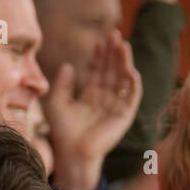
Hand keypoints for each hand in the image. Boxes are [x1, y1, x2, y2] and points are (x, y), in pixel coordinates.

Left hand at [44, 30, 141, 189]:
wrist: (71, 155)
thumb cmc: (62, 134)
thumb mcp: (57, 104)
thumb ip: (61, 85)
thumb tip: (67, 65)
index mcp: (90, 97)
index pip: (97, 72)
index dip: (98, 56)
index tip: (98, 41)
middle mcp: (104, 100)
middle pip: (111, 72)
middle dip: (112, 54)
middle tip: (113, 34)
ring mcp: (116, 107)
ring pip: (122, 80)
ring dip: (124, 62)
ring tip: (122, 45)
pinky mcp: (124, 116)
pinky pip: (132, 96)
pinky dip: (133, 83)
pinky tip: (130, 69)